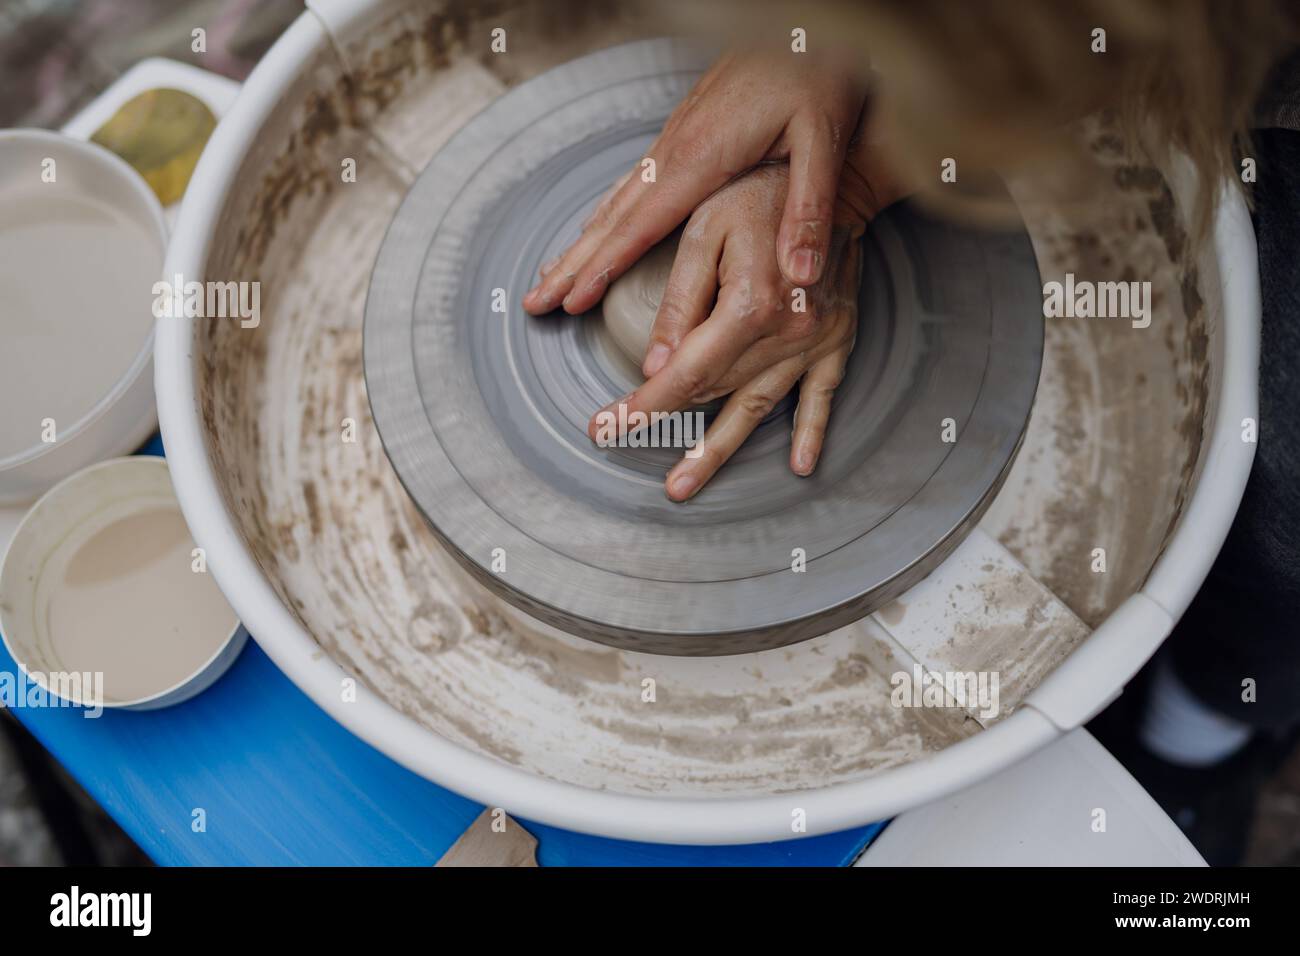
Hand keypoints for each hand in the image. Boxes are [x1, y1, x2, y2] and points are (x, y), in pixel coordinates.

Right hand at [522, 50, 867, 316]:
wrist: (802, 24)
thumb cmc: (815, 74)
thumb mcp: (824, 140)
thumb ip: (810, 209)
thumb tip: (801, 275)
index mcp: (701, 156)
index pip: (640, 225)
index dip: (604, 267)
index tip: (573, 301)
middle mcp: (674, 148)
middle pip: (611, 218)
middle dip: (571, 264)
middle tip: (534, 302)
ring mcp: (673, 140)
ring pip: (615, 200)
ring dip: (580, 243)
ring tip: (551, 277)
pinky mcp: (682, 134)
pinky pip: (631, 184)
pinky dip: (604, 215)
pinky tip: (596, 228)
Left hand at [587, 163, 863, 499]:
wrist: (834, 176)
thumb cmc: (759, 192)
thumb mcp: (703, 230)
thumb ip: (678, 301)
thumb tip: (655, 365)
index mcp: (749, 304)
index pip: (683, 372)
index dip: (641, 406)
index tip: (605, 427)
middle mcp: (786, 332)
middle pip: (714, 393)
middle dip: (663, 424)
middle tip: (618, 445)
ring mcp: (814, 341)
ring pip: (757, 406)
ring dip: (718, 450)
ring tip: (683, 485)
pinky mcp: (835, 340)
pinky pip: (822, 395)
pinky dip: (811, 431)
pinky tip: (800, 465)